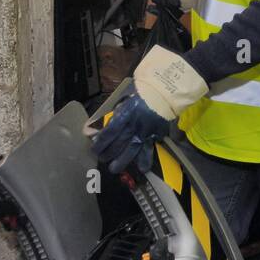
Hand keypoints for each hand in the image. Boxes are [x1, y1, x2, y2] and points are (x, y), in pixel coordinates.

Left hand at [91, 46, 208, 173]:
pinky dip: (145, 159)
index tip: (95, 148)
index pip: (109, 131)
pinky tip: (142, 169)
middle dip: (108, 153)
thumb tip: (93, 126)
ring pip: (131, 150)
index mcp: (125, 114)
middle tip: (102, 159)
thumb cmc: (144, 92)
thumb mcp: (125, 99)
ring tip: (114, 169)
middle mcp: (134, 125)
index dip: (101, 142)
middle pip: (118, 143)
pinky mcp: (155, 134)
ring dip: (122, 160)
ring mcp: (145, 131)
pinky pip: (149, 149)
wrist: (167, 91)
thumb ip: (114, 113)